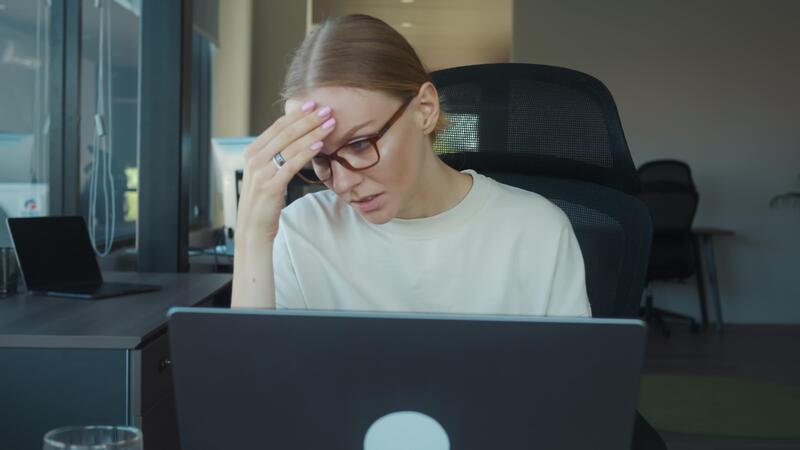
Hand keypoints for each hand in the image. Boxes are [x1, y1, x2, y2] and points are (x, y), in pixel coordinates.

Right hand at [236, 102, 335, 241]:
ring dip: (312, 133)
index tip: (313, 104)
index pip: (277, 127)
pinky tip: (319, 145)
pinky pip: (291, 164)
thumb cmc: (264, 199)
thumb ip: (275, 154)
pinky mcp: (270, 186)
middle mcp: (254, 158)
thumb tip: (294, 137)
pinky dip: (306, 153)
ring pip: (290, 146)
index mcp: (252, 151)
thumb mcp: (266, 172)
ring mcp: (261, 172)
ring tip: (330, 124)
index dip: (296, 114)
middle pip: (285, 133)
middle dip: (308, 120)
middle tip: (326, 110)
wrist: (253, 227)